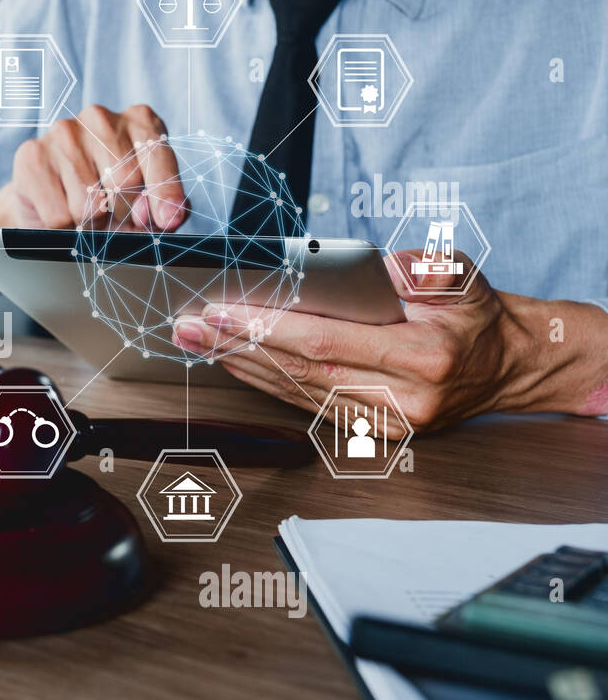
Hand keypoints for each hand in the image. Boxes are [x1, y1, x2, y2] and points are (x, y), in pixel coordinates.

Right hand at [0, 104, 187, 230]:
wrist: (47, 200)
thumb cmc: (105, 199)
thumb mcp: (144, 203)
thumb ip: (159, 207)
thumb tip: (153, 216)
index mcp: (139, 121)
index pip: (158, 156)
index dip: (165, 194)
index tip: (167, 220)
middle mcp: (100, 118)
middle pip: (125, 182)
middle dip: (122, 213)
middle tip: (111, 213)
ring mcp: (64, 133)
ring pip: (90, 204)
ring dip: (90, 223)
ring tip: (83, 210)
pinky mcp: (32, 156)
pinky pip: (60, 215)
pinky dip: (64, 228)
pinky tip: (60, 208)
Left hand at [168, 251, 566, 433]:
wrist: (510, 364)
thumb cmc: (476, 315)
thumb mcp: (458, 274)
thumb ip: (420, 269)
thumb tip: (373, 269)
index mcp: (422, 359)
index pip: (326, 343)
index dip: (267, 329)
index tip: (221, 311)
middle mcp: (402, 400)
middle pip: (301, 371)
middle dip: (238, 346)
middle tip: (189, 327)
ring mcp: (387, 422)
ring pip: (298, 392)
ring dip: (242, 366)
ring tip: (197, 342)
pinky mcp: (374, 430)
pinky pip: (308, 404)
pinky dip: (267, 382)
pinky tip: (236, 363)